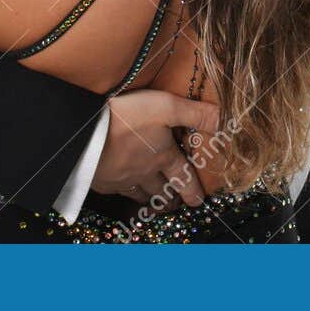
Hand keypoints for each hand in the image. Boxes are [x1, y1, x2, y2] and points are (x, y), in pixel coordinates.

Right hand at [92, 89, 221, 209]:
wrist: (83, 133)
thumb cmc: (126, 117)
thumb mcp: (166, 106)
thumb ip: (196, 113)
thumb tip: (226, 118)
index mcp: (163, 156)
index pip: (183, 176)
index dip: (193, 189)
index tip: (198, 201)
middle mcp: (145, 172)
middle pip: (162, 191)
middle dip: (171, 199)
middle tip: (177, 204)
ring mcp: (122, 179)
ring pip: (140, 194)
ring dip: (150, 198)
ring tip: (154, 201)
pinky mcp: (101, 180)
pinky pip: (116, 191)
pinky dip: (123, 192)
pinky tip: (122, 188)